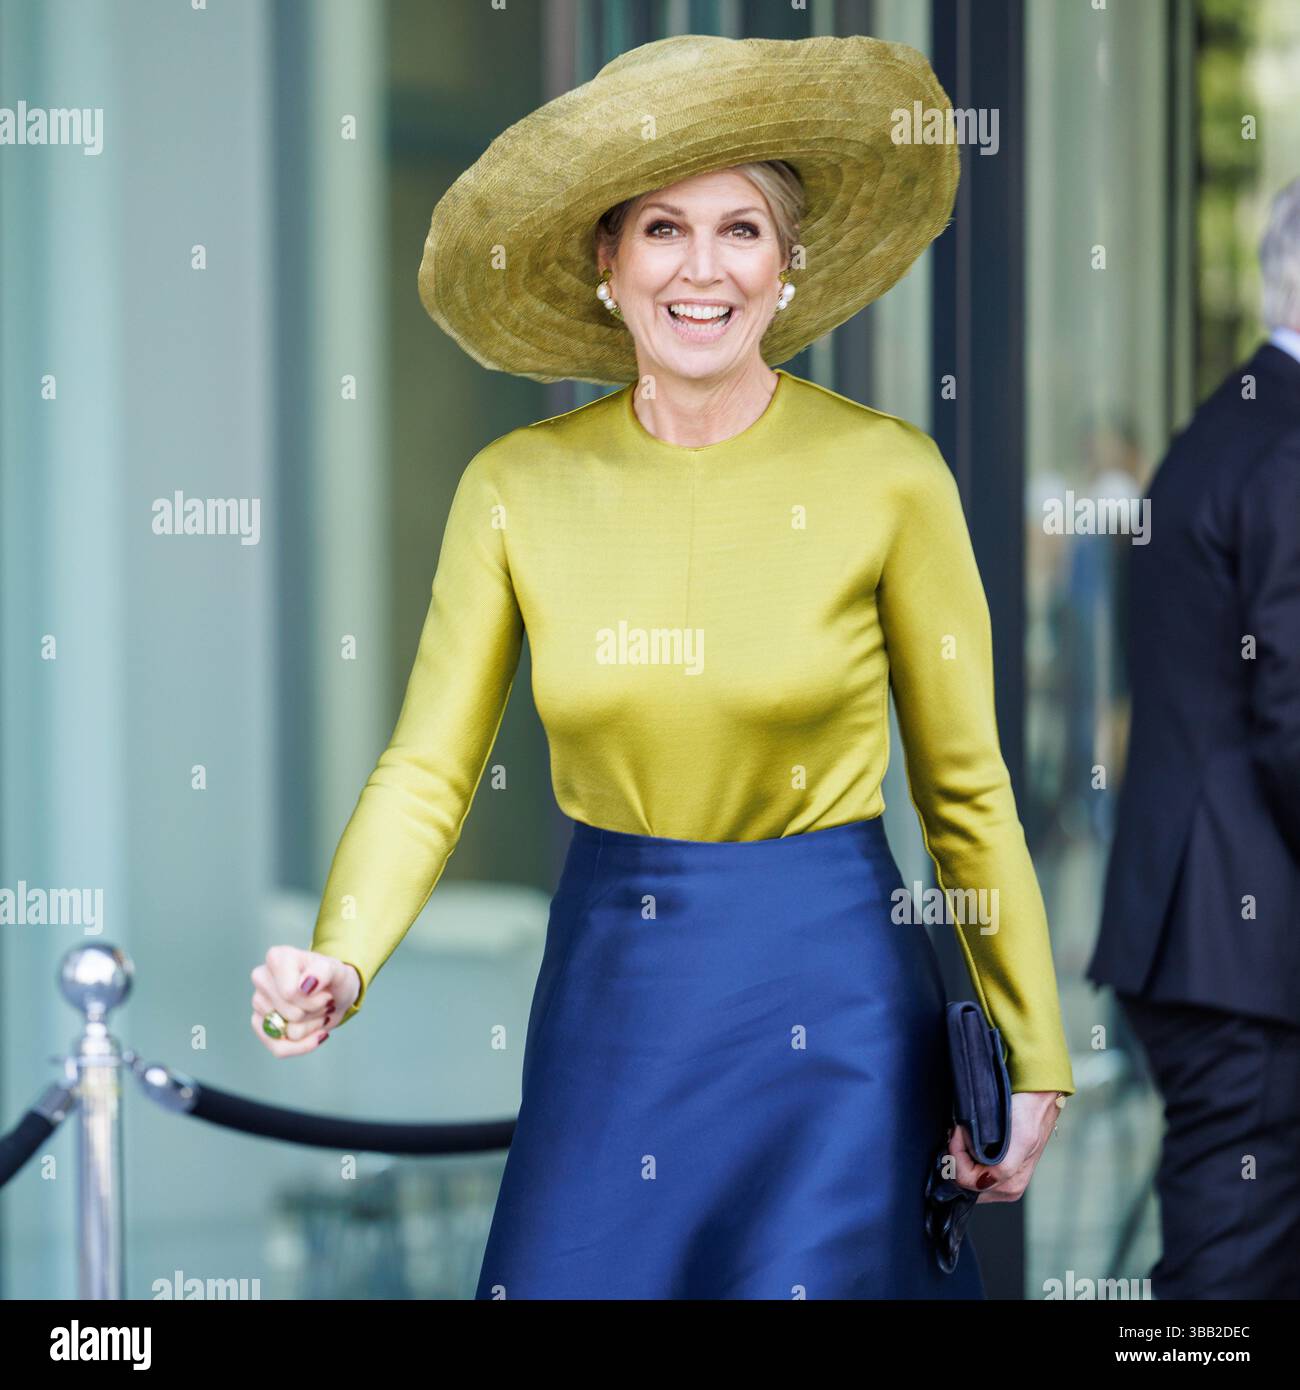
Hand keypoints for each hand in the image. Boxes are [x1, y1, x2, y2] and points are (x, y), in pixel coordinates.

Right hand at [250, 946, 360, 1056]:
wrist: (333, 994)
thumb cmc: (333, 979)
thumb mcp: (338, 971)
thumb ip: (324, 972)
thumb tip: (305, 985)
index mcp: (277, 958)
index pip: (290, 994)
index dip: (314, 999)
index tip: (324, 990)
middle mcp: (261, 977)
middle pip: (293, 1014)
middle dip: (316, 1013)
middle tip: (322, 1001)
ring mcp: (258, 1001)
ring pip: (290, 1033)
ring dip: (312, 1027)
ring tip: (315, 1011)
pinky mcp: (259, 1024)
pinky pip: (279, 1048)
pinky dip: (303, 1046)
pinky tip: (314, 1034)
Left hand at [944, 1091, 1062, 1202]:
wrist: (1039, 1102)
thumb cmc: (1030, 1116)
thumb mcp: (1021, 1142)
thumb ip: (1003, 1169)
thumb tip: (981, 1182)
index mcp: (1011, 1184)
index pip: (966, 1181)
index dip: (957, 1155)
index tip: (958, 1132)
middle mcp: (1008, 1189)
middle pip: (965, 1184)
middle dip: (956, 1158)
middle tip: (958, 1134)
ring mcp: (1003, 1183)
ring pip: (966, 1180)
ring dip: (959, 1157)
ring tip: (962, 1136)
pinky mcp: (999, 1174)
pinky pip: (972, 1173)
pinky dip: (964, 1157)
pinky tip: (967, 1142)